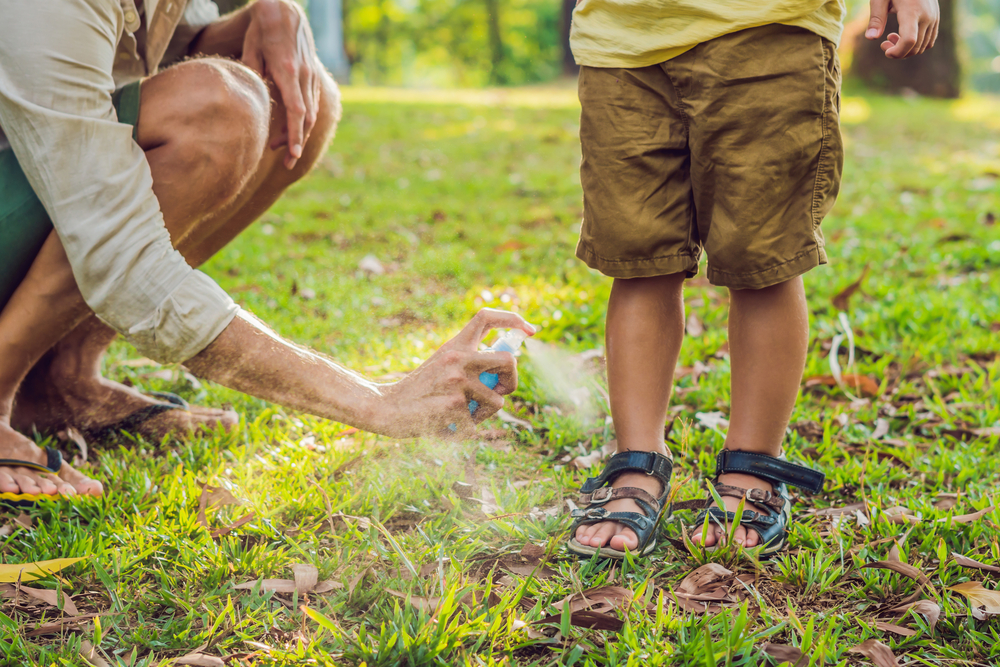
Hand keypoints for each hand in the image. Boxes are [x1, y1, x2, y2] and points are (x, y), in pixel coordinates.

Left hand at [242, 0, 321, 168]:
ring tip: (279, 146)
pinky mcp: (312, 75)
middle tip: (285, 162)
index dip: (295, 135)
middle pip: (305, 118)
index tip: (293, 155)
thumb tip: (251, 97)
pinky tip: (290, 128)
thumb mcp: (251, 47)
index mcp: (288, 70)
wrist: (285, 9)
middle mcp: (303, 75)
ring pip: (310, 113)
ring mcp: (310, 75)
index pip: (296, 111)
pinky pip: (311, 103)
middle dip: (296, 142)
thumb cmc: (263, 28)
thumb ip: (252, 73)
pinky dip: (302, 120)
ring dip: (297, 132)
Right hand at [366, 309, 536, 438]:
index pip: (486, 317)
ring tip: (463, 415)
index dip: (513, 319)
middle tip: (500, 391)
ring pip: (499, 400)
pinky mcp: (455, 405)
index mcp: (455, 345)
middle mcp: (458, 358)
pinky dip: (468, 430)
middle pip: (509, 361)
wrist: (385, 408)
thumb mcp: (441, 365)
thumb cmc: (417, 391)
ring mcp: (458, 381)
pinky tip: (447, 425)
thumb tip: (505, 366)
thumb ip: (468, 362)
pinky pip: (479, 424)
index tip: (530, 331)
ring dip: (486, 413)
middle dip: (512, 381)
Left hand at [866, 0, 939, 58]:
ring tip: (891, 37)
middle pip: (915, 47)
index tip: (884, 49)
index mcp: (912, 11)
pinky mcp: (936, 18)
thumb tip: (871, 38)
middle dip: (898, 52)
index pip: (909, 41)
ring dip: (906, 49)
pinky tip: (903, 36)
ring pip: (923, 46)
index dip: (897, 52)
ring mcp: (934, 17)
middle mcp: (926, 16)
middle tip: (884, 43)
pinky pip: (929, 40)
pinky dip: (917, 45)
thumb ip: (876, 18)